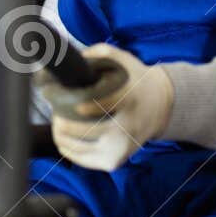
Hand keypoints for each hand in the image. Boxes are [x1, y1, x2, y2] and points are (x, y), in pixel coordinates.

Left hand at [34, 44, 172, 170]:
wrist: (160, 106)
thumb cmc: (134, 79)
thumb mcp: (122, 59)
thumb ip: (96, 54)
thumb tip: (67, 60)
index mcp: (130, 99)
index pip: (102, 105)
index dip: (78, 105)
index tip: (60, 100)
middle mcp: (127, 127)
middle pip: (83, 130)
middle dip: (61, 120)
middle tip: (55, 109)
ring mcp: (121, 148)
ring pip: (77, 147)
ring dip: (60, 134)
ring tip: (58, 121)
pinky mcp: (115, 162)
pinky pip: (81, 159)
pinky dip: (67, 148)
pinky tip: (64, 137)